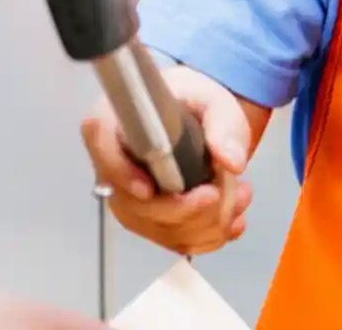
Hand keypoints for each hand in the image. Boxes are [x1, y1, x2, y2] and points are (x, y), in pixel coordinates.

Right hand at [81, 66, 253, 255]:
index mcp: (116, 121)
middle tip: (220, 192)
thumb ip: (225, 125)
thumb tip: (231, 161)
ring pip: (157, 228)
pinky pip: (172, 240)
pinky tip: (231, 217)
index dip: (121, 174)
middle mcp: (113, 163)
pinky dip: (207, 235)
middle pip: (132, 203)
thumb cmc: (193, 102)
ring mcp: (128, 196)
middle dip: (184, 209)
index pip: (103, 145)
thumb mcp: (214, 101)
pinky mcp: (147, 219)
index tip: (149, 190)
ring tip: (238, 196)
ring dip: (204, 223)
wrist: (197, 118)